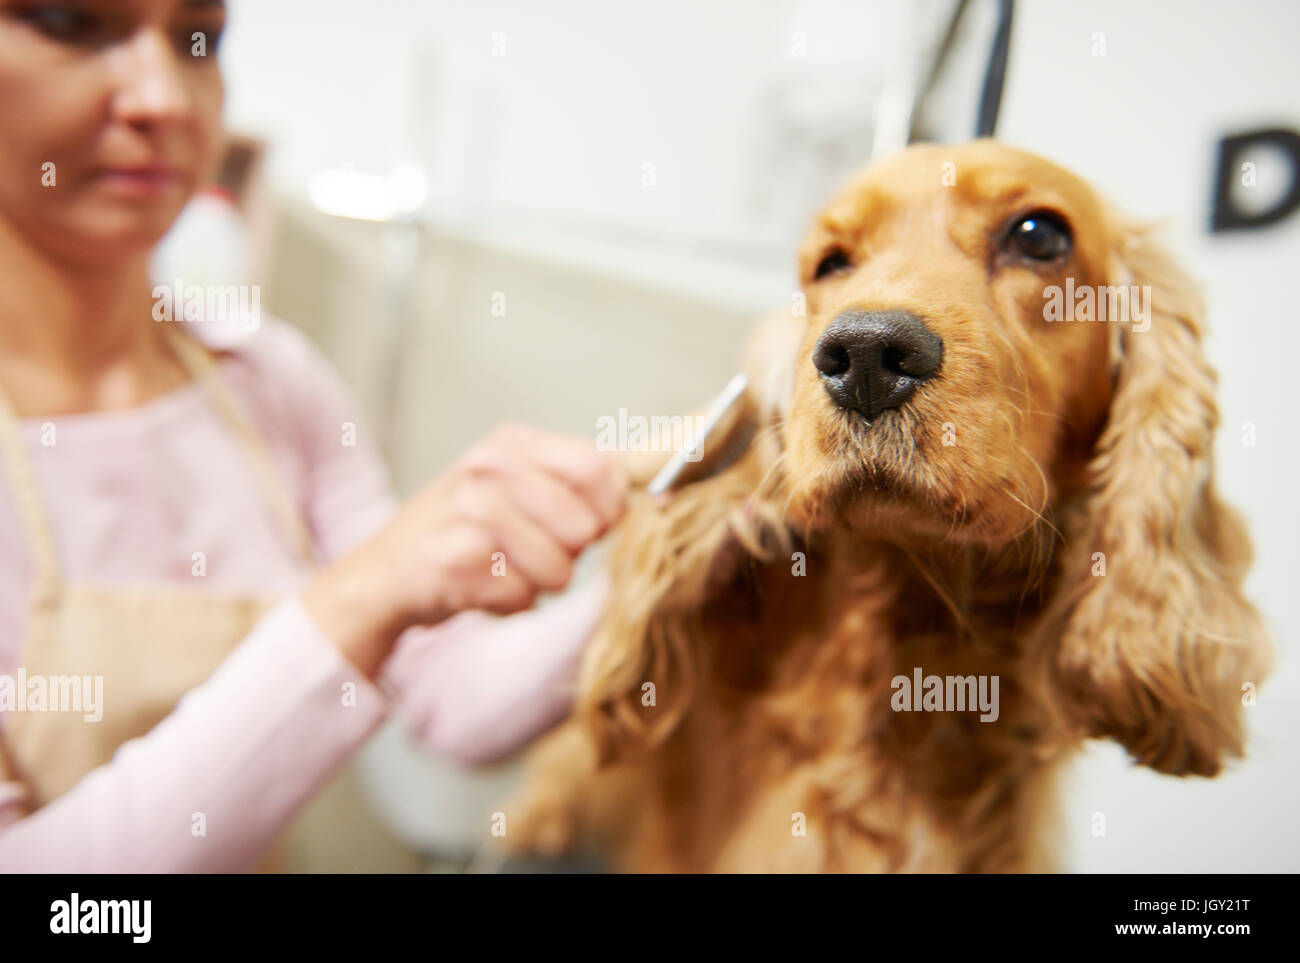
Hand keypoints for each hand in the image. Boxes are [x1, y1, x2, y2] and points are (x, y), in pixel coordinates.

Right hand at [302, 422, 627, 676]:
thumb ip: (576, 488)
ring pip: (558, 568)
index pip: (598, 468)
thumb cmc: (462, 534)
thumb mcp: (515, 489)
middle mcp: (487, 468)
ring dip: (539, 585)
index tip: (594, 529)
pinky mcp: (452, 559)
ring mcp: (466, 511)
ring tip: (502, 570)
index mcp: (511, 443)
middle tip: (532, 554)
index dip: (609, 510)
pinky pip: (522, 596)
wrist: (382, 575)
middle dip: (570, 555)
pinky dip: (509, 604)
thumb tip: (653, 500)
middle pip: (583, 526)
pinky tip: (478, 588)